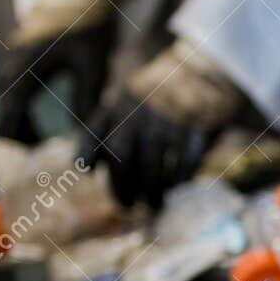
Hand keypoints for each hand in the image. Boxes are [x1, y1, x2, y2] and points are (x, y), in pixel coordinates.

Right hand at [0, 17, 116, 144]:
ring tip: (44, 144)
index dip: (18, 138)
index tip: (36, 157)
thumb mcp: (93, 65)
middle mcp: (11, 67)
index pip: (10, 112)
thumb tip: (82, 133)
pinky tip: (39, 128)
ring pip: (5, 106)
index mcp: (26, 68)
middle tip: (47, 155)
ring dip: (20, 127)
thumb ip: (86, 98)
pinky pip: (10, 97)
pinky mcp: (16, 65)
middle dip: (21, 137)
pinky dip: (20, 115)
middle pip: (4, 113)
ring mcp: (10, 65)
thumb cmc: (88, 29)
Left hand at [80, 42, 243, 208]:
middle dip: (123, 188)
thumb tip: (83, 169)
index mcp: (116, 108)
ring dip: (153, 192)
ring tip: (155, 204)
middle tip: (129, 205)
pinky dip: (178, 180)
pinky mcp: (191, 133)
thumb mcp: (119, 105)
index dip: (91, 159)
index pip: (97, 139)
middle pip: (123, 161)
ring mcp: (165, 125)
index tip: (89, 174)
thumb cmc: (151, 100)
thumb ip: (98, 134)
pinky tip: (177, 186)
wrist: (196, 75)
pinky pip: (182, 166)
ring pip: (153, 169)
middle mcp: (137, 117)